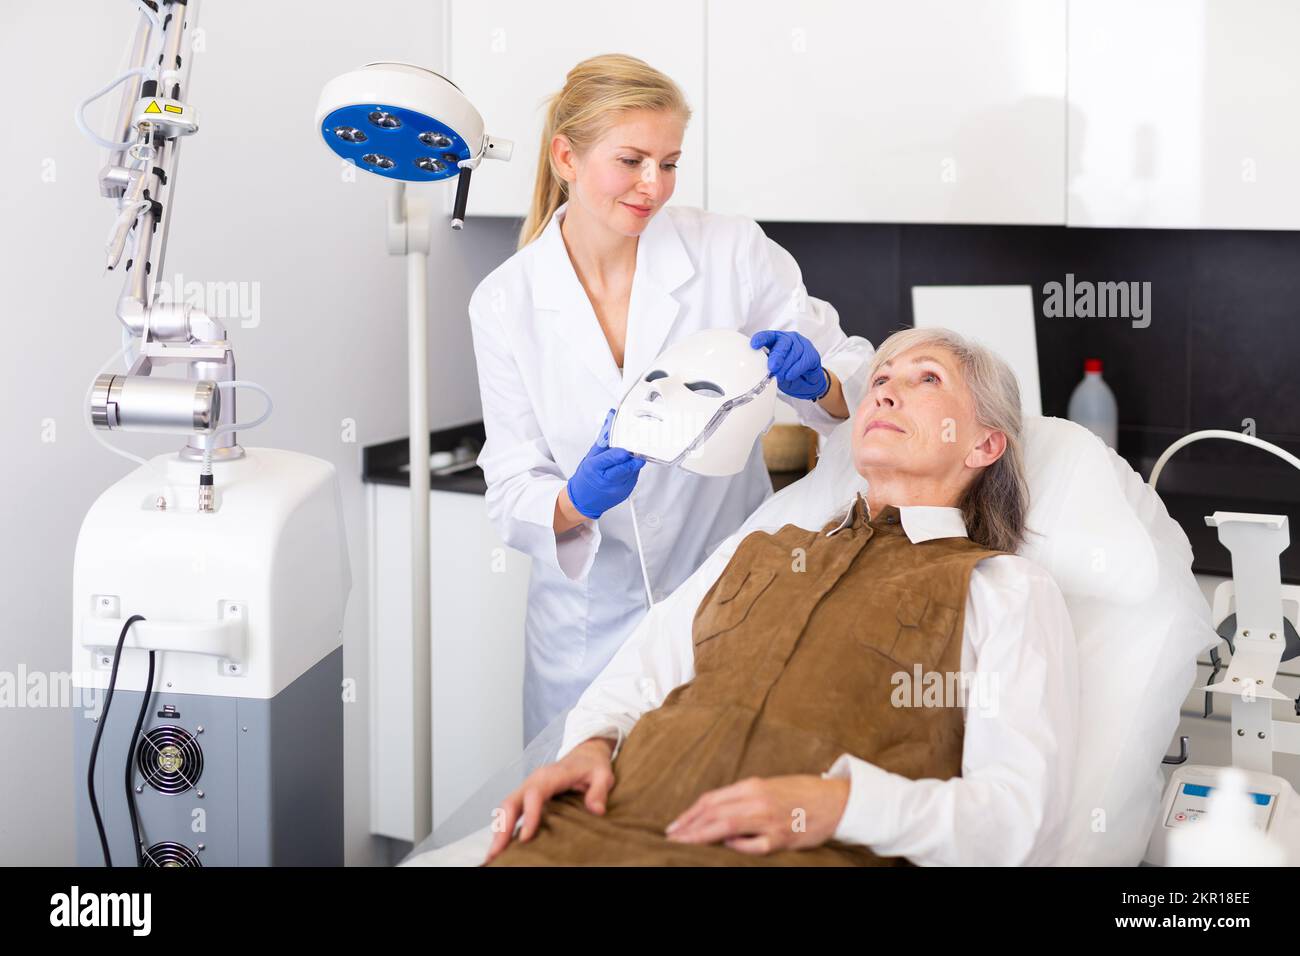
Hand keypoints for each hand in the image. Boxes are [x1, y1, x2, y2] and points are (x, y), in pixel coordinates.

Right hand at [483, 737, 615, 863]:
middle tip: (496, 852)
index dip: (529, 815)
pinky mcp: (527, 795)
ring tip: (494, 854)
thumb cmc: (593, 766)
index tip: (525, 838)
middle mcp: (534, 780)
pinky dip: (503, 826)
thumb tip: (596, 810)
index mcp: (551, 775)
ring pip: (506, 807)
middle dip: (503, 827)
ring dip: (499, 830)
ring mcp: (528, 787)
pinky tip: (502, 844)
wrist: (586, 754)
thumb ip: (600, 791)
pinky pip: (511, 810)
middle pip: (511, 801)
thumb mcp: (603, 774)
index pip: (534, 794)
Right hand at [565, 409, 645, 519]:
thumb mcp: (590, 457)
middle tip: (639, 452)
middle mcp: (606, 480)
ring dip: (634, 463)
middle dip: (633, 459)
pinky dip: (633, 471)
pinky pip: (633, 478)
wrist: (583, 500)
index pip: (608, 460)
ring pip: (631, 472)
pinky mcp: (625, 493)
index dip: (618, 455)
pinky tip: (628, 467)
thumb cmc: (586, 477)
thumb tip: (609, 421)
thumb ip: (602, 440)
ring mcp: (616, 488)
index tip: (625, 450)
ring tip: (632, 457)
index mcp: (594, 468)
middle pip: (624, 468)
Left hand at [664, 774, 849, 853]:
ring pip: (727, 828)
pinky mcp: (782, 839)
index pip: (711, 800)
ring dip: (702, 837)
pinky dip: (737, 847)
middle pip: (714, 813)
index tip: (673, 826)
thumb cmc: (800, 792)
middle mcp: (758, 801)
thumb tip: (714, 812)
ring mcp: (769, 821)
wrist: (835, 800)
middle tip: (670, 839)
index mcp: (753, 785)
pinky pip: (753, 846)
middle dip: (688, 828)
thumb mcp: (768, 786)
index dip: (689, 814)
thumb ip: (743, 798)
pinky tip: (724, 847)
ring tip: (684, 845)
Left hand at [750, 330, 829, 400]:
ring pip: (794, 352)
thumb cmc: (787, 374)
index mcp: (775, 341)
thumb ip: (768, 367)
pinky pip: (804, 360)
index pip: (767, 336)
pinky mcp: (812, 353)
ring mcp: (802, 344)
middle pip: (783, 343)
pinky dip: (796, 369)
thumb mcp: (774, 371)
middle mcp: (789, 339)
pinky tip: (790, 376)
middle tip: (772, 367)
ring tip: (781, 377)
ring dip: (786, 366)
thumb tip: (761, 371)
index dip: (761, 339)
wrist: (806, 384)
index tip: (754, 345)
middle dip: (777, 355)